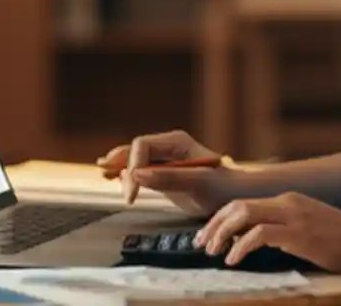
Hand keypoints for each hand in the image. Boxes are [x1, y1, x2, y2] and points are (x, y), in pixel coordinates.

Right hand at [97, 130, 237, 213]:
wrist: (236, 197)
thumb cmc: (222, 188)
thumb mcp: (198, 183)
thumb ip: (168, 177)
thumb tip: (136, 174)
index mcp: (176, 142)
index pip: (142, 146)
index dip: (132, 166)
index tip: (132, 193)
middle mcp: (169, 148)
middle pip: (135, 150)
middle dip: (120, 162)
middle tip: (106, 175)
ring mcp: (166, 161)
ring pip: (135, 159)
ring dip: (120, 165)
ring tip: (104, 171)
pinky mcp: (165, 175)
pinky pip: (141, 170)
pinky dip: (128, 174)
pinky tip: (115, 177)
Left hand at [194, 192, 340, 272]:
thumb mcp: (308, 229)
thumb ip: (283, 230)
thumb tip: (259, 238)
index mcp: (288, 200)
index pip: (245, 203)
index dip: (221, 218)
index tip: (208, 235)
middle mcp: (286, 202)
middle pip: (237, 205)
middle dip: (214, 223)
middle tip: (201, 243)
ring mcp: (292, 215)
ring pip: (243, 214)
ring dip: (222, 233)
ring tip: (212, 252)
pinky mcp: (297, 233)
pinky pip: (258, 234)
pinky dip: (240, 246)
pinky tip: (233, 259)